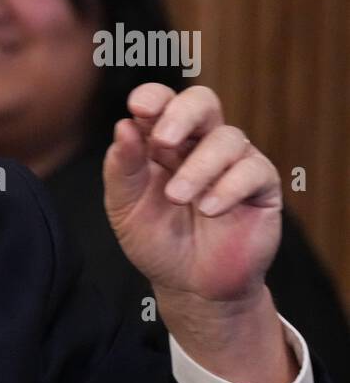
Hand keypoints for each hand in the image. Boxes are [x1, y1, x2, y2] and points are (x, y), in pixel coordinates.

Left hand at [103, 83, 280, 303]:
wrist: (189, 285)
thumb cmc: (156, 241)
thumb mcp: (125, 208)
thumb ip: (122, 169)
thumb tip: (124, 126)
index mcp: (162, 143)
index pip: (163, 102)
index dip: (154, 96)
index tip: (139, 108)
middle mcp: (199, 145)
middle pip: (203, 102)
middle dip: (182, 114)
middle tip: (163, 141)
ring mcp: (233, 162)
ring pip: (227, 138)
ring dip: (199, 167)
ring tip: (177, 197)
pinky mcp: (261, 186)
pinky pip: (253, 170)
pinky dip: (228, 188)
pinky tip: (209, 210)